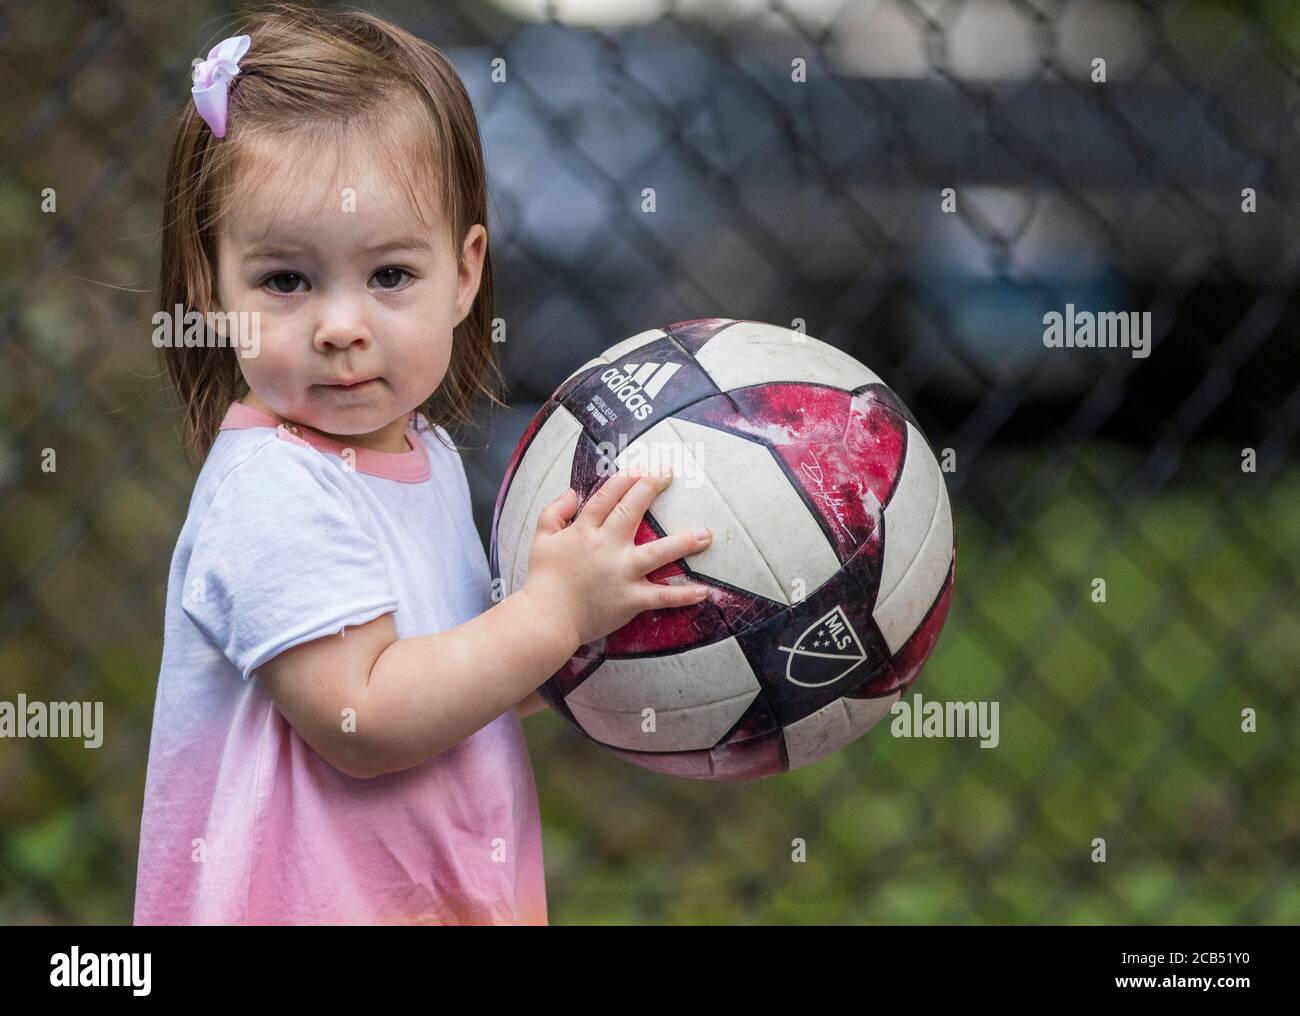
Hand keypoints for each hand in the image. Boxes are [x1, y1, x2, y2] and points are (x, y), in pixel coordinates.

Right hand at [521, 468, 712, 647]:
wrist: (547, 619)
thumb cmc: (543, 579)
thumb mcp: (541, 538)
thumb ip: (555, 511)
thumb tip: (572, 491)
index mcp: (584, 531)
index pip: (607, 496)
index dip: (625, 478)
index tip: (642, 467)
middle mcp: (607, 547)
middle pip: (632, 510)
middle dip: (651, 487)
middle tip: (669, 472)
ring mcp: (622, 573)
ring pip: (658, 552)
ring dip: (684, 542)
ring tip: (705, 534)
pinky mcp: (630, 599)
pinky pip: (662, 596)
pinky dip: (684, 595)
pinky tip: (704, 591)